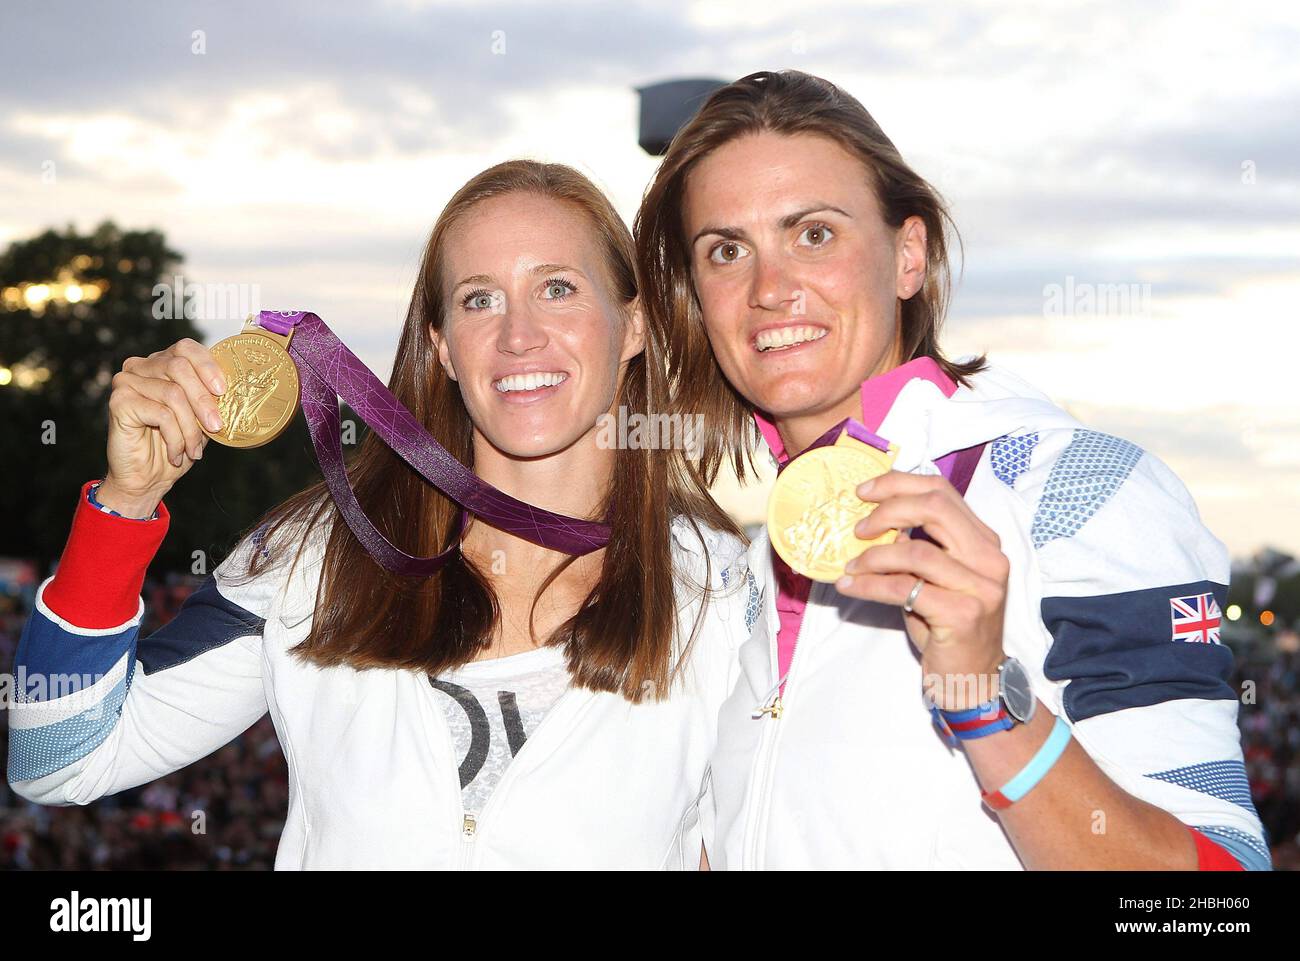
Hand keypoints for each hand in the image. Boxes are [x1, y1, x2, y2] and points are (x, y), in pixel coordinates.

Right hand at [103, 338, 226, 506]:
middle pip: (180, 367)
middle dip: (203, 400)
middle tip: (216, 426)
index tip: (223, 390)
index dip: (208, 366)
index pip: (186, 348)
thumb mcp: (201, 419)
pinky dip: (175, 437)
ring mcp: (126, 381)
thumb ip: (211, 398)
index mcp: (162, 363)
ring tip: (193, 449)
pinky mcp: (119, 401)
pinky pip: (160, 414)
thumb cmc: (176, 446)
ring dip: (190, 427)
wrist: (147, 478)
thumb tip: (234, 389)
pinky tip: (176, 453)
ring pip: (173, 394)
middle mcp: (140, 366)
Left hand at [834, 470, 1009, 709]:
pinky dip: (870, 585)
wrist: (971, 677)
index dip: (899, 484)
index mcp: (984, 540)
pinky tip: (850, 586)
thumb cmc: (947, 625)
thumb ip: (919, 546)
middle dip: (886, 510)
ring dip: (872, 556)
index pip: (942, 491)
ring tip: (851, 567)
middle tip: (858, 529)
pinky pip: (904, 588)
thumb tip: (877, 521)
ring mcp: (980, 586)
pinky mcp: (963, 613)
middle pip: (933, 508)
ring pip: (915, 550)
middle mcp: (989, 558)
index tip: (864, 492)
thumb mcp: (936, 578)